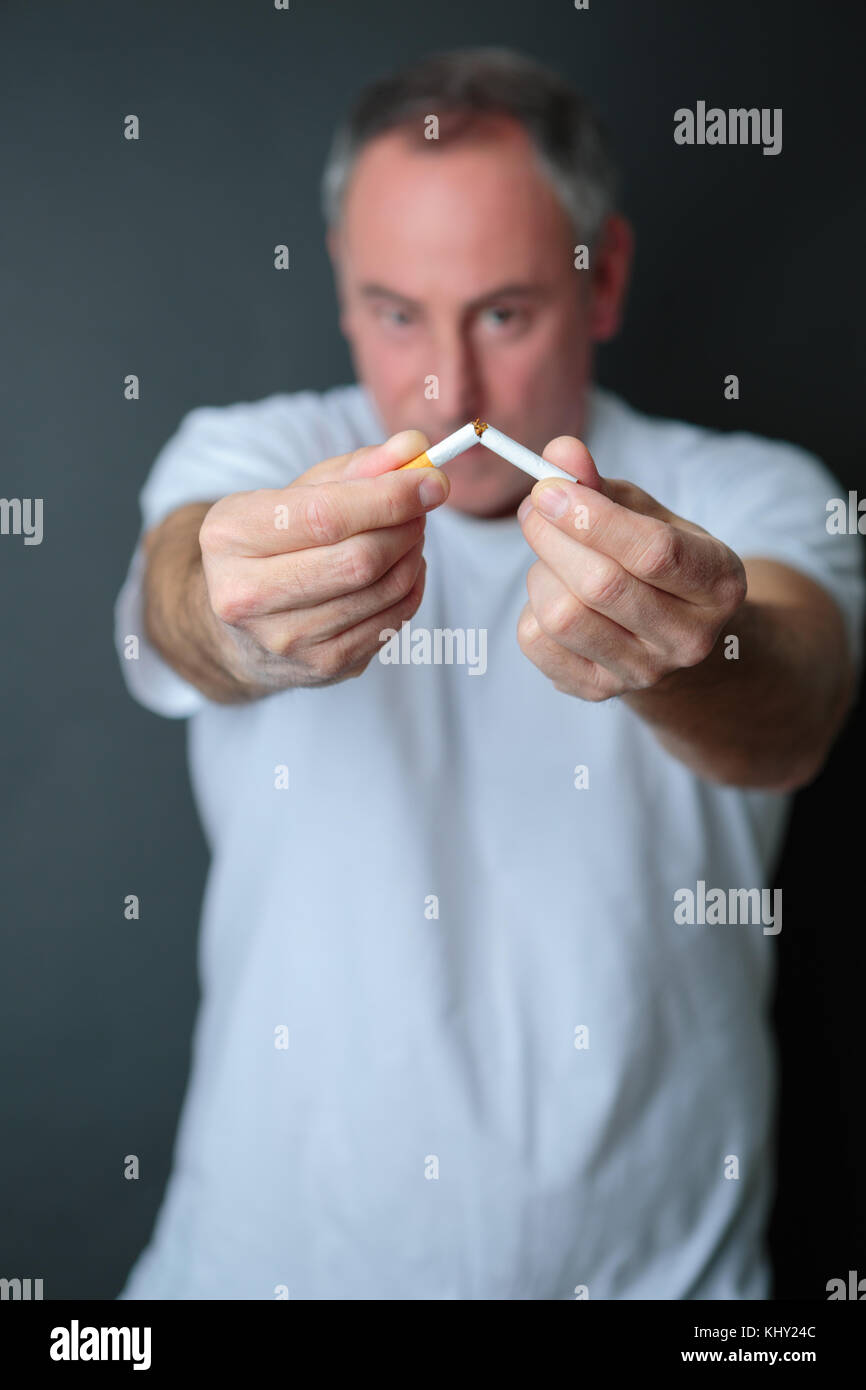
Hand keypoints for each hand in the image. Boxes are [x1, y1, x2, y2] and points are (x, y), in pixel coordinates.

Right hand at [198, 430, 448, 688]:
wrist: (239, 625)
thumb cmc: (272, 545)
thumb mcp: (297, 494)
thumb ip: (357, 468)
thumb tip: (414, 449)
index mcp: (231, 536)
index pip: (326, 516)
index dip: (389, 497)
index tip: (432, 480)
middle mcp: (247, 595)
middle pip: (359, 560)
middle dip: (405, 527)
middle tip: (421, 506)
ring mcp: (285, 640)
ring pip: (382, 592)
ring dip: (413, 555)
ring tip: (408, 533)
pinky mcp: (322, 666)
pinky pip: (391, 622)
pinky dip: (411, 588)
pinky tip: (401, 568)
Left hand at [516, 436, 746, 700]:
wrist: (671, 636)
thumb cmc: (657, 560)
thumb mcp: (646, 514)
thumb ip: (601, 483)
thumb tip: (559, 454)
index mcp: (718, 584)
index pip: (653, 552)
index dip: (592, 517)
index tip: (548, 489)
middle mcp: (688, 638)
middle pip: (600, 586)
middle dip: (552, 537)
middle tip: (535, 508)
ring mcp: (643, 672)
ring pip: (561, 616)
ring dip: (541, 572)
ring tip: (554, 557)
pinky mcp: (597, 690)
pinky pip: (536, 642)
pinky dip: (531, 608)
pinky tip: (555, 594)